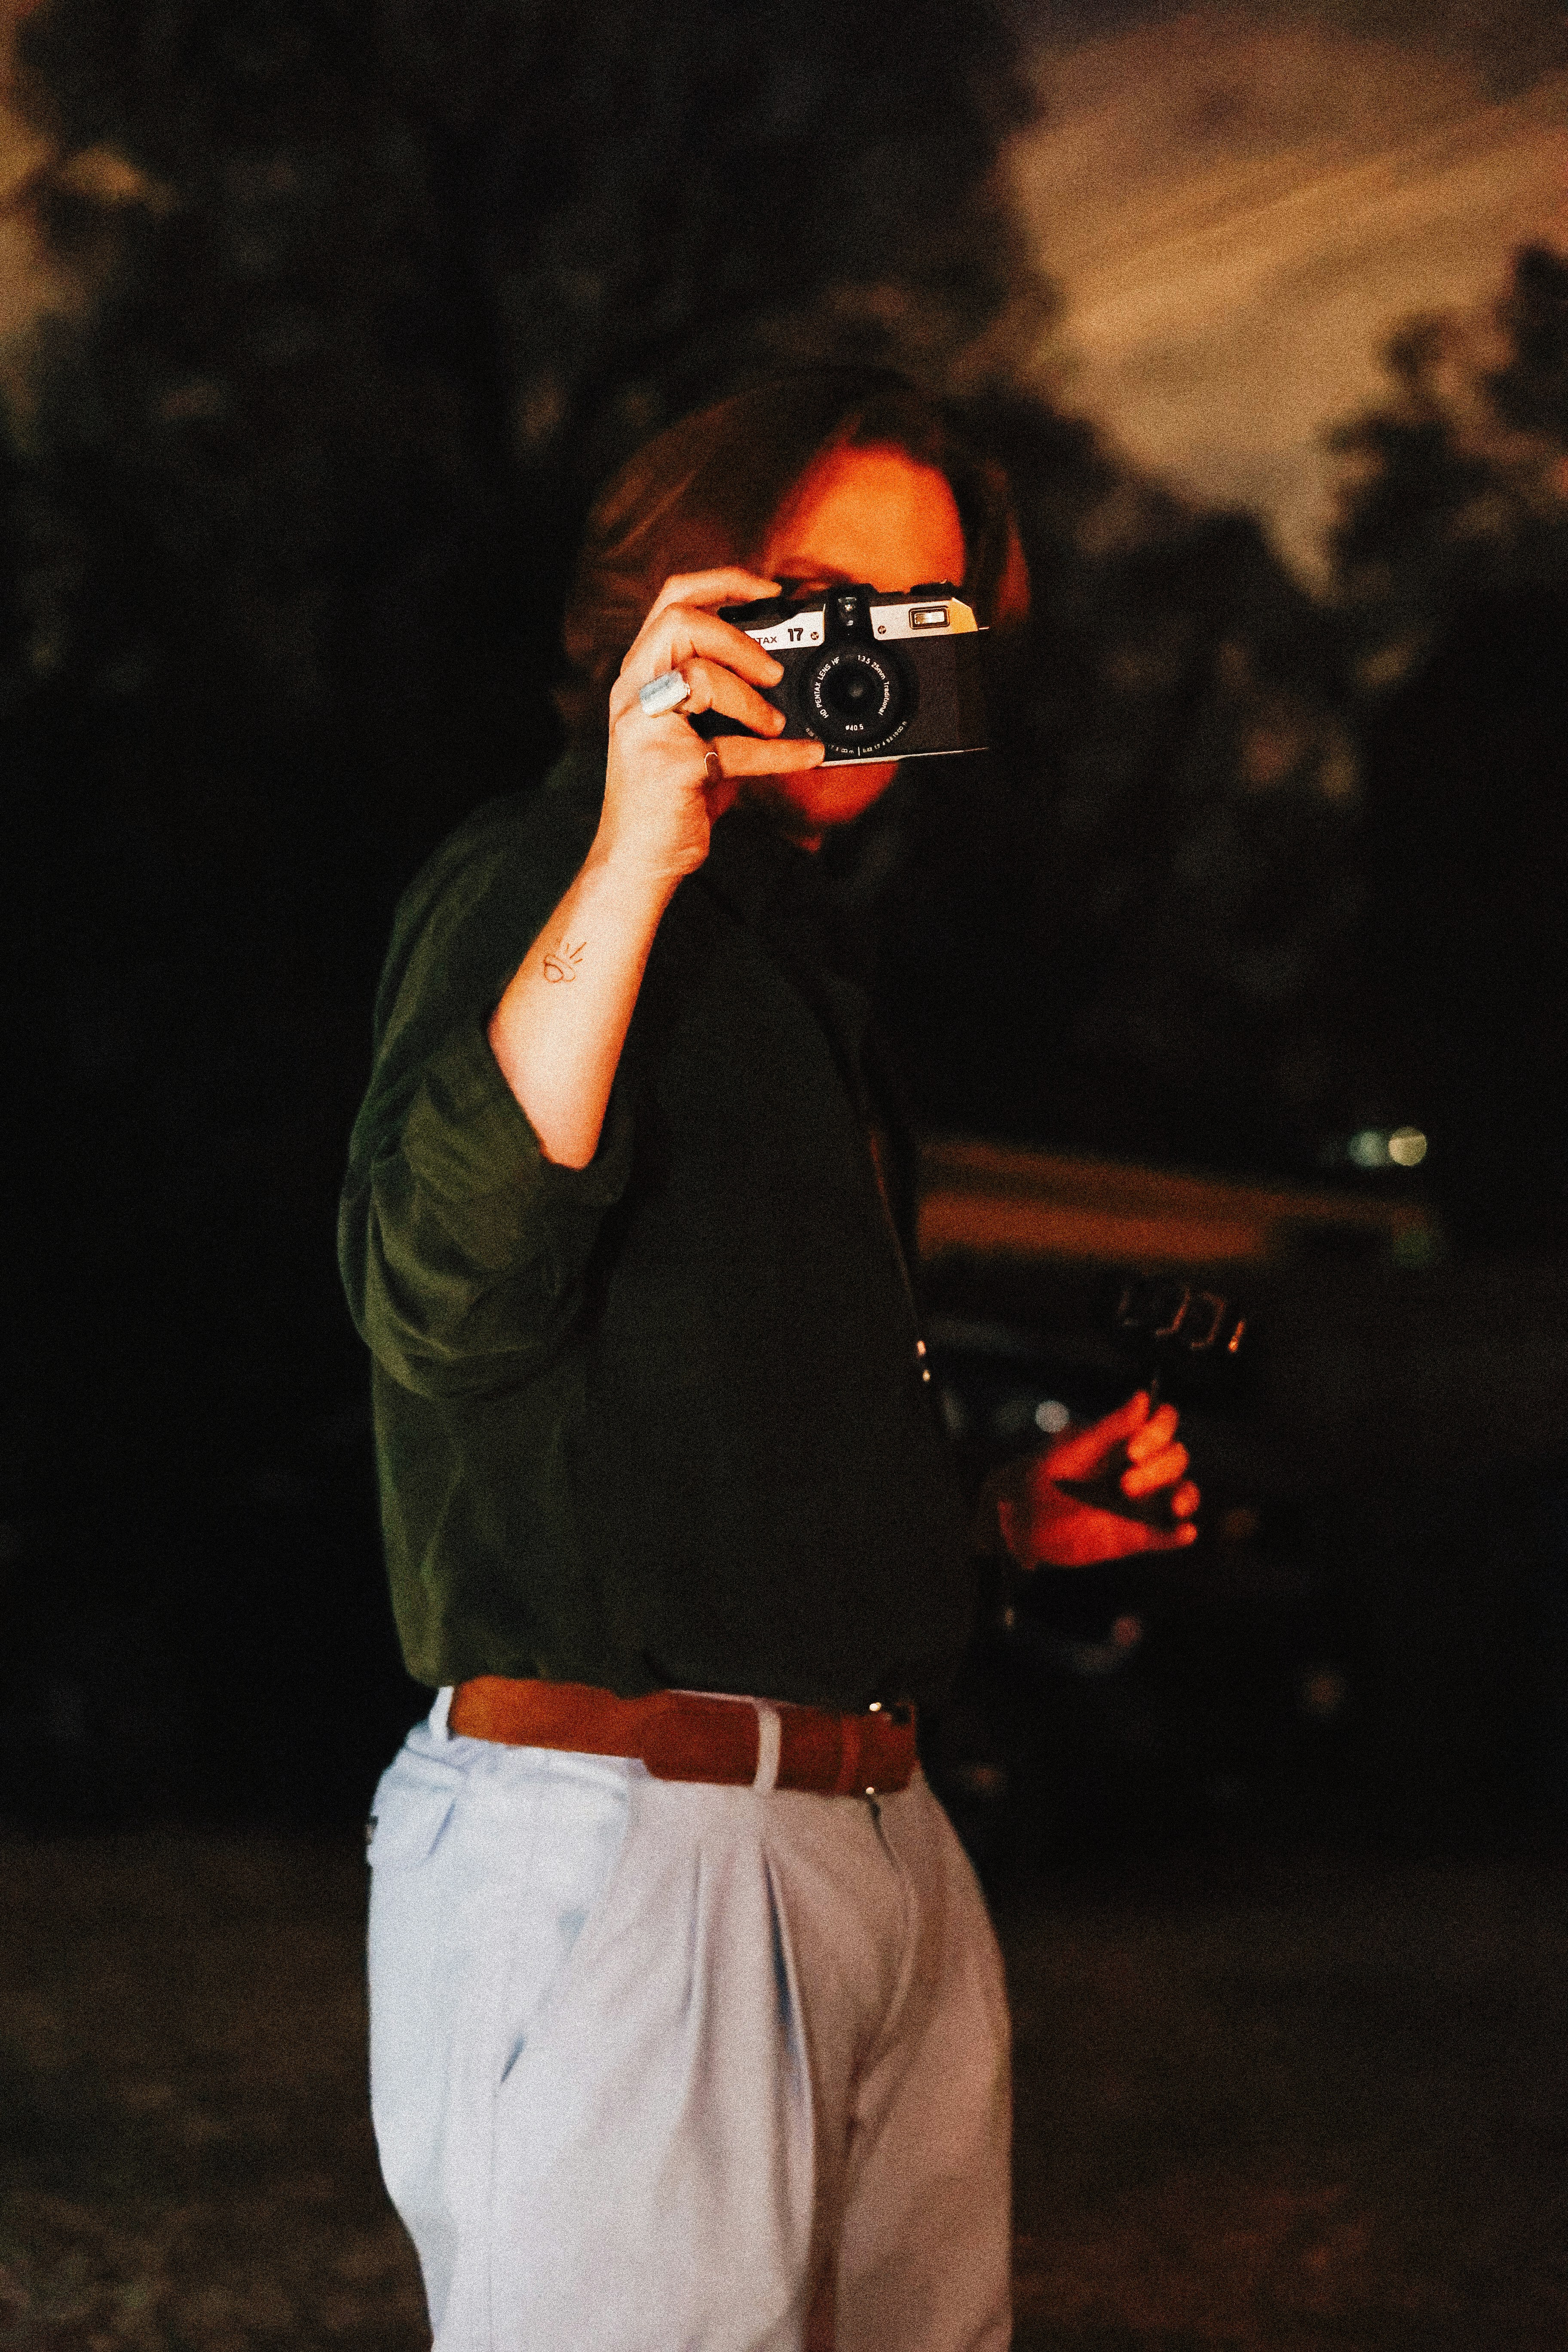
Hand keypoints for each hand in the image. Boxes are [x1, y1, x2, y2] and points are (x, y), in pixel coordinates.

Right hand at [599, 569, 825, 890]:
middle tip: (772, 670)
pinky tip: (808, 755)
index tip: (770, 590)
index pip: (672, 600)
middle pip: (678, 619)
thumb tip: (783, 679)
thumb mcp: (692, 736)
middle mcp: (633, 693)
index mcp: (640, 677)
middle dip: (736, 635)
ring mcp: (645, 727)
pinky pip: (734, 747)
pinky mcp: (669, 765)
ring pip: (700, 674)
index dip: (723, 582)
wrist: (637, 859)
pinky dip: (781, 753)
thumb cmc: (667, 798)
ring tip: (775, 723)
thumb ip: (721, 703)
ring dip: (752, 697)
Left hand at [987, 1392, 1199, 1568]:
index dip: (1159, 1431)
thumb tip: (1144, 1396)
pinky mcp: (1138, 1535)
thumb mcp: (1074, 1449)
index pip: (1162, 1424)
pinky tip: (1184, 1532)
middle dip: (1158, 1469)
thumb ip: (1111, 1427)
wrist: (1021, 1519)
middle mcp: (1141, 1467)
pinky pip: (1167, 1534)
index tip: (1133, 1449)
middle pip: (1175, 1458)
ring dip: (1184, 1497)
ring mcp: (1142, 1501)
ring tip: (1175, 1507)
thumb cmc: (1044, 1474)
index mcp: (1126, 1440)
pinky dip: (1179, 1534)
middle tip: (1124, 1485)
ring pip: (1182, 1493)